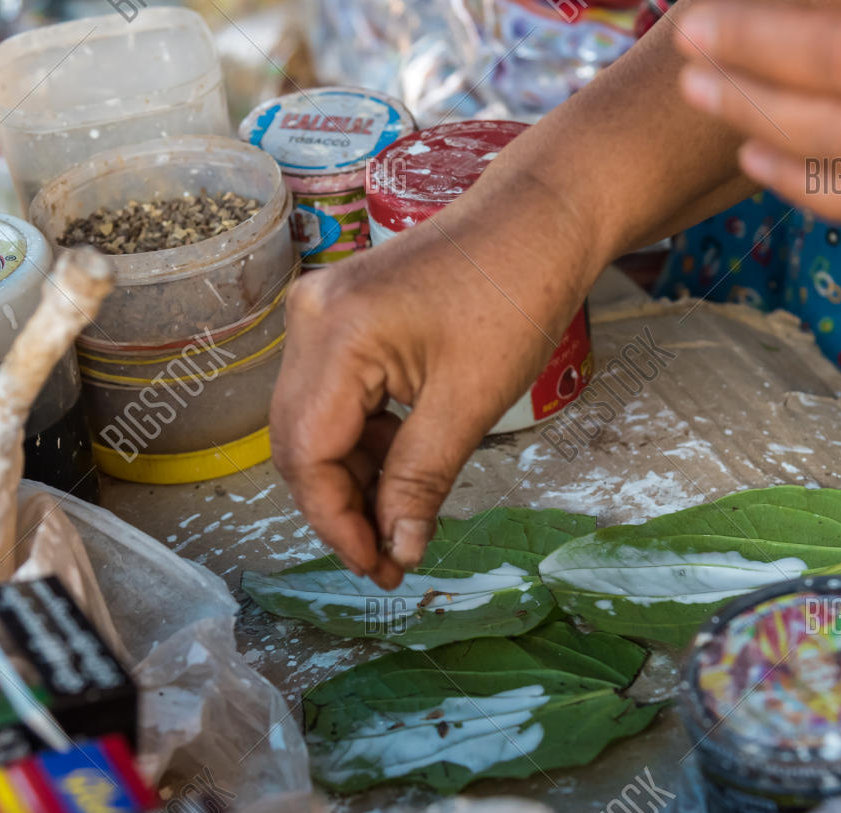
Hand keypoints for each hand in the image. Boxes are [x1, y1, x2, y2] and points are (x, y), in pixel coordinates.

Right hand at [270, 187, 583, 588]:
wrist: (541, 218)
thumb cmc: (517, 291)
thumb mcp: (470, 402)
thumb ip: (420, 481)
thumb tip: (398, 548)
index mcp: (335, 333)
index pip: (306, 454)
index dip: (337, 522)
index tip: (377, 566)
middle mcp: (311, 320)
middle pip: (299, 443)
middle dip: (341, 508)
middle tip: (389, 559)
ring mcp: (322, 315)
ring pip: (314, 426)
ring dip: (353, 480)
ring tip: (401, 526)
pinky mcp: (343, 318)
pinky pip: (335, 398)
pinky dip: (363, 443)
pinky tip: (399, 473)